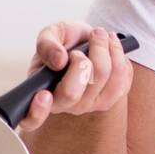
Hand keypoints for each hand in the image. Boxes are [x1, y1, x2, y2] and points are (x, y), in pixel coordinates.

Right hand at [17, 21, 133, 132]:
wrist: (88, 41)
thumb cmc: (66, 41)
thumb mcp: (50, 34)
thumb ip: (47, 44)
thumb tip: (58, 60)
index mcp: (42, 93)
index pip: (32, 119)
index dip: (37, 111)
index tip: (43, 94)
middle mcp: (66, 105)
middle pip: (75, 90)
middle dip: (89, 53)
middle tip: (85, 41)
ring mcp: (89, 106)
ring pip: (105, 78)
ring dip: (107, 49)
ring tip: (100, 35)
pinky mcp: (110, 100)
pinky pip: (123, 78)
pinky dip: (119, 55)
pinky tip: (111, 47)